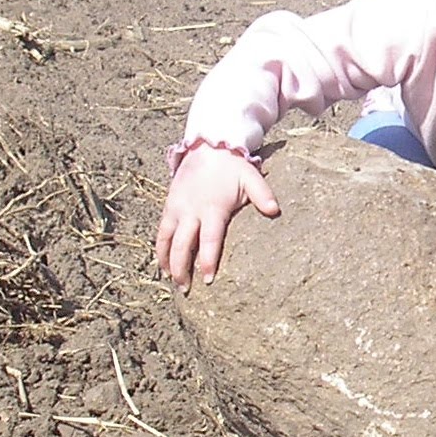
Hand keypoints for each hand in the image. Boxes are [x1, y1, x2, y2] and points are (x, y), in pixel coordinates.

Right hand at [155, 144, 279, 291]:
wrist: (208, 147)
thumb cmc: (232, 167)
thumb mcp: (250, 177)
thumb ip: (262, 194)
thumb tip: (275, 210)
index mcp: (213, 208)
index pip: (209, 240)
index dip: (208, 260)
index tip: (208, 279)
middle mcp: (191, 210)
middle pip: (182, 245)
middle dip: (182, 268)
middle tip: (185, 289)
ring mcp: (177, 208)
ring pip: (166, 240)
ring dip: (167, 262)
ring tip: (171, 281)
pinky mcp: (168, 206)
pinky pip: (161, 231)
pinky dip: (160, 248)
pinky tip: (163, 264)